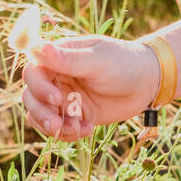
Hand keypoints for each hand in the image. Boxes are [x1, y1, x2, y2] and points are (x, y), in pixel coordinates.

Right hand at [21, 35, 158, 139]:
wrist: (148, 82)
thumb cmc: (124, 63)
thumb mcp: (97, 61)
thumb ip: (67, 59)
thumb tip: (36, 47)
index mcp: (58, 57)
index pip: (33, 72)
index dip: (38, 87)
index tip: (56, 98)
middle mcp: (57, 77)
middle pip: (31, 97)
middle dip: (41, 113)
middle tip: (57, 125)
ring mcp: (64, 97)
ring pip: (41, 115)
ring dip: (52, 126)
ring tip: (74, 130)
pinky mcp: (74, 115)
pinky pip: (59, 128)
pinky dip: (67, 133)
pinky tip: (87, 129)